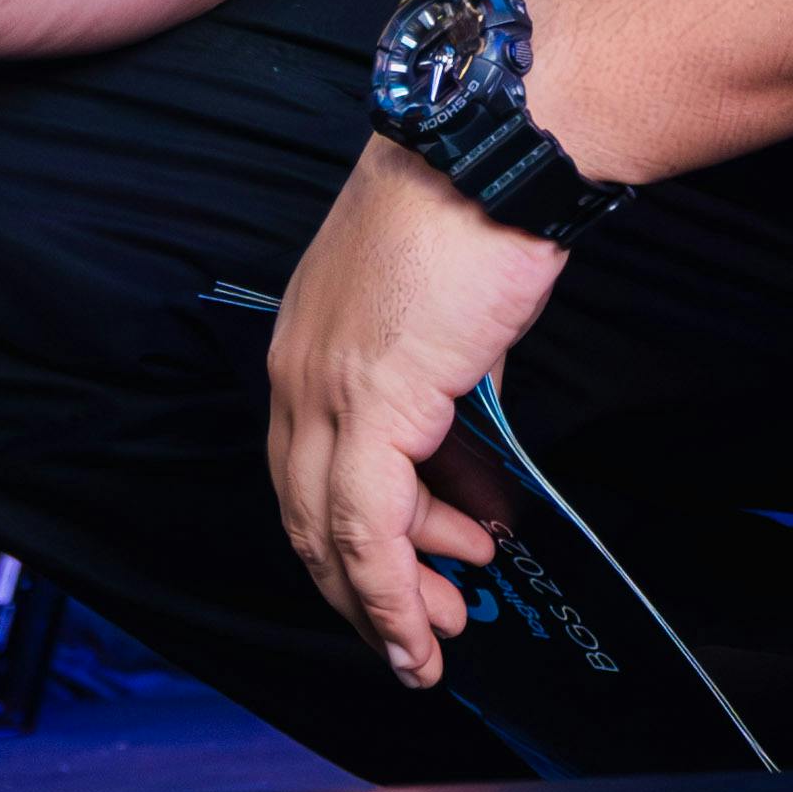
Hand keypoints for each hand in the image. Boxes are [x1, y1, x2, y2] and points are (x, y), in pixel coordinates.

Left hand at [264, 137, 563, 690]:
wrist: (494, 154)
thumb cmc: (478, 212)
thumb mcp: (448, 318)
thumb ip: (444, 387)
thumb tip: (465, 439)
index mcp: (306, 348)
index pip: (307, 470)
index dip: (347, 538)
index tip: (401, 575)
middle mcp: (297, 374)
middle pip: (304, 514)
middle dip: (361, 588)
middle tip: (418, 628)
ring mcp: (326, 391)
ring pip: (329, 535)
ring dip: (382, 604)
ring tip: (436, 636)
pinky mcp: (371, 404)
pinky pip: (369, 528)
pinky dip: (391, 592)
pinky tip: (424, 627)